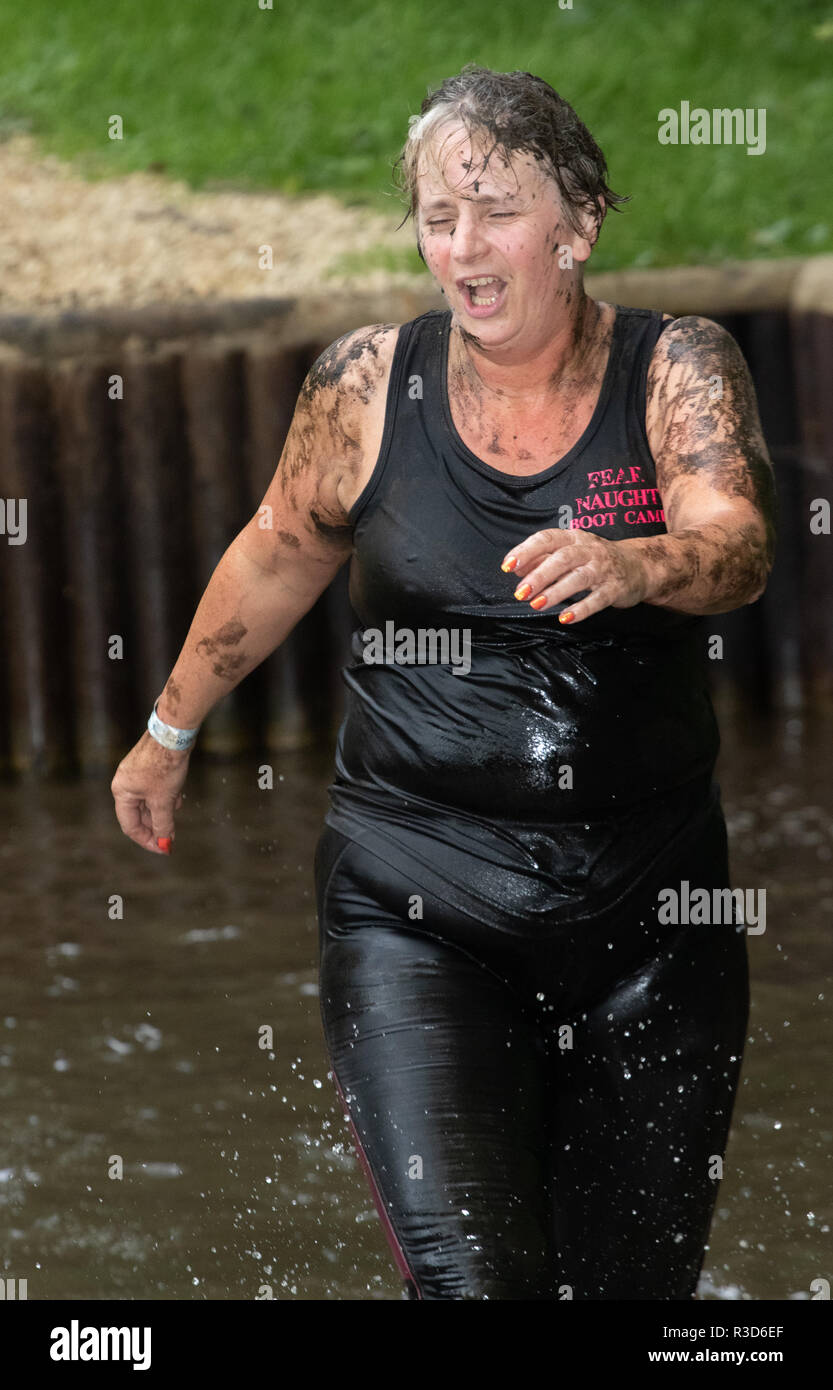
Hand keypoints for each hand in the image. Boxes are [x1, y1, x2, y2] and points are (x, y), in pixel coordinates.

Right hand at [111, 730, 189, 854]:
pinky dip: (166, 797)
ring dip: (163, 810)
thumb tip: (164, 843)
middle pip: (139, 814)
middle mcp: (125, 784)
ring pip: (149, 802)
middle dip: (157, 824)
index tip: (163, 849)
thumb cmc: (164, 766)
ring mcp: (136, 775)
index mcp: (121, 792)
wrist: (173, 734)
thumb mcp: (163, 800)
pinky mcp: (148, 767)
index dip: (147, 840)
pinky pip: (155, 790)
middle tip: (172, 835)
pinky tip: (178, 796)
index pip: (130, 826)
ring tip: (176, 808)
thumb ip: (163, 824)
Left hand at [500, 529, 648, 623]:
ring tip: (537, 604)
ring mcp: (603, 569)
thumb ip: (542, 559)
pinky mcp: (615, 588)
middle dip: (539, 574)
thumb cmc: (596, 560)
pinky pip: (597, 599)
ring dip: (556, 591)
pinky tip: (565, 618)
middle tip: (521, 591)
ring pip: (578, 578)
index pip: (547, 539)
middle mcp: (588, 550)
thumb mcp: (570, 553)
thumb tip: (516, 568)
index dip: (526, 551)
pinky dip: (581, 609)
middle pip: (562, 558)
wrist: (640, 566)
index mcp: (573, 538)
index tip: (508, 566)